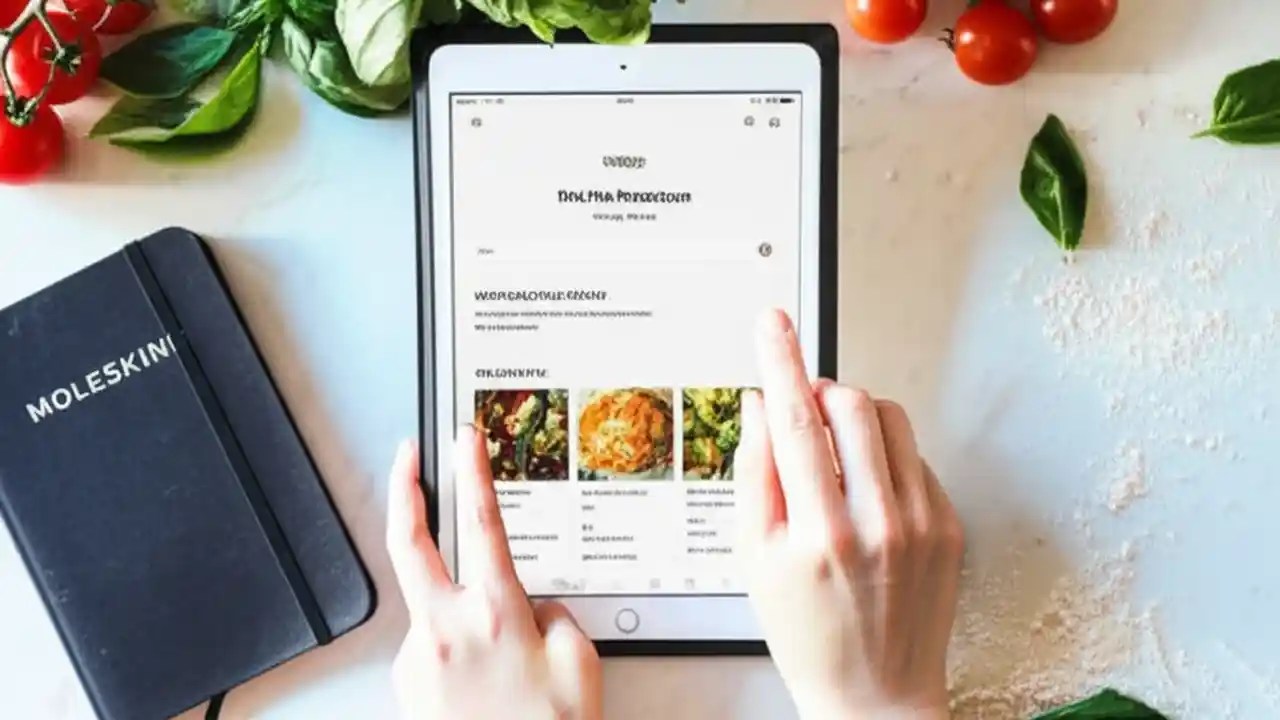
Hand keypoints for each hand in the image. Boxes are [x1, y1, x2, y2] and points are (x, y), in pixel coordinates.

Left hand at [385, 430, 602, 719]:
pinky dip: (456, 646)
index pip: (479, 522)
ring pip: (433, 603)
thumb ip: (557, 615)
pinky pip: (433, 644)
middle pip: (408, 540)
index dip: (471, 471)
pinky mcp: (407, 682)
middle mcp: (446, 629)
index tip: (463, 438)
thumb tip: (535, 603)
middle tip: (406, 456)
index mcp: (495, 614)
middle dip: (404, 488)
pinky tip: (483, 678)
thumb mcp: (581, 664)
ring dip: (458, 609)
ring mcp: (418, 656)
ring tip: (500, 661)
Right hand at [737, 310, 964, 719]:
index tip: (773, 323)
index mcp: (820, 533)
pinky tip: (867, 498)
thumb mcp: (754, 561)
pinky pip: (915, 456)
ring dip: (856, 418)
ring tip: (836, 458)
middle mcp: (878, 523)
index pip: (797, 420)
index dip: (781, 360)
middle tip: (803, 414)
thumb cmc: (809, 636)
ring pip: (890, 419)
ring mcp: (923, 523)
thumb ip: (755, 475)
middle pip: (851, 405)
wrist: (876, 696)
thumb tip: (762, 409)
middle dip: (820, 394)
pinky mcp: (950, 526)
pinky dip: (884, 457)